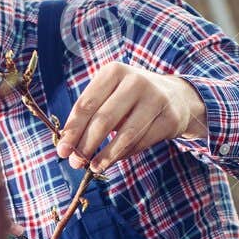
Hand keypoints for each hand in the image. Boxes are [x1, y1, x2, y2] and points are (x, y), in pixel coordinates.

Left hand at [55, 62, 206, 172]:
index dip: (72, 130)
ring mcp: (156, 99)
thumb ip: (89, 115)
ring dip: (105, 155)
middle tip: (75, 162)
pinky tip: (112, 160)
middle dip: (86, 145)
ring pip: (125, 135)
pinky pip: (141, 142)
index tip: (61, 150)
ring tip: (92, 167)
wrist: (176, 96)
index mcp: (113, 72)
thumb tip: (67, 146)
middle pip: (104, 120)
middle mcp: (135, 81)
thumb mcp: (110, 95)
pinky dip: (123, 154)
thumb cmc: (130, 98)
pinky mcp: (170, 118)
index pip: (86, 104)